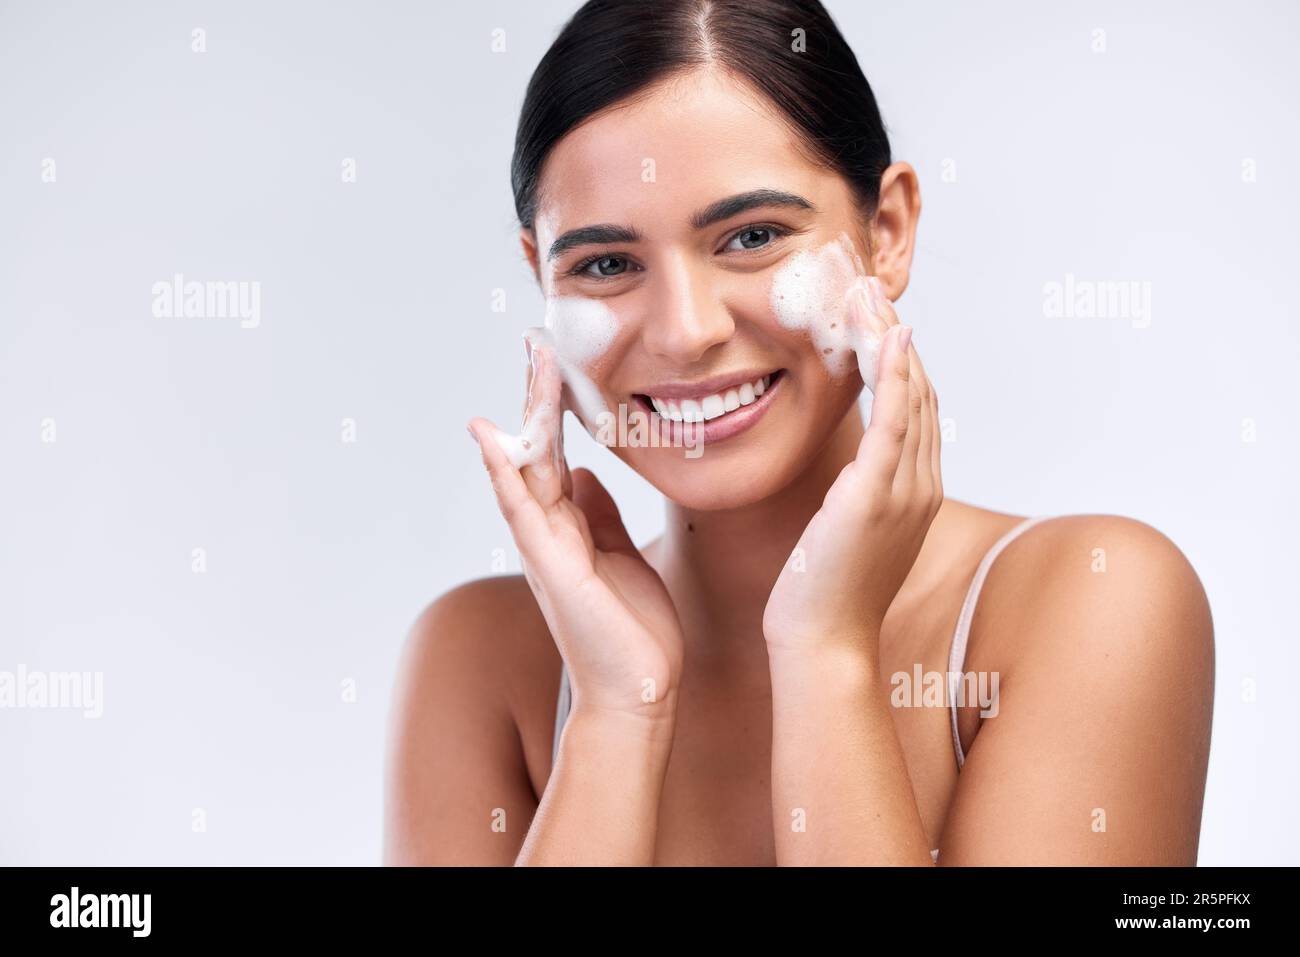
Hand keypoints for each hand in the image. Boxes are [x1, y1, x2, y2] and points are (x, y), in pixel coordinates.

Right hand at [468, 340, 684, 722]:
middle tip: (535, 341)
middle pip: (534, 451)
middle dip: (534, 396)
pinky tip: (495, 437)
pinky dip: (506, 473)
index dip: (552, 407)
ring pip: (526, 470)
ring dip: (525, 416)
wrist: (639, 693)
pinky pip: (525, 512)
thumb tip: (584, 474)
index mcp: (569, 527)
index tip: (553, 359)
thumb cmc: (633, 630)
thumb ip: (598, 514)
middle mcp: (549, 533)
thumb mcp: (621, 555)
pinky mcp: (554, 570)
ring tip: (527, 364)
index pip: (553, 453)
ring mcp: (546, 550)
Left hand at [762, 279, 942, 655]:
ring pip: (908, 393)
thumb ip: (856, 490)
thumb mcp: (844, 529)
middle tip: (863, 276)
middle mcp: (921, 483)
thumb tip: (847, 467)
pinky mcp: (878, 497)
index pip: (911, 402)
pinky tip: (889, 334)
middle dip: (890, 327)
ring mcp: (906, 490)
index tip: (868, 306)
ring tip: (866, 286)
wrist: (823, 646)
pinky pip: (893, 423)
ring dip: (889, 335)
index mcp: (914, 489)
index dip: (894, 350)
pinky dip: (895, 375)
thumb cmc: (822, 593)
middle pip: (916, 386)